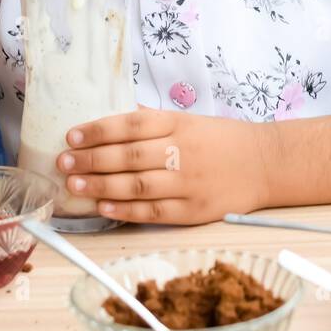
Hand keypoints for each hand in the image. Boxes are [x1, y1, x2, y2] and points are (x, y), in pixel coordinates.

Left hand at [56, 104, 270, 224]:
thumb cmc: (222, 140)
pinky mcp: (194, 211)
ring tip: (74, 186)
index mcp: (179, 124)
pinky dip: (125, 210)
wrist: (267, 163)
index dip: (98, 130)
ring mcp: (188, 183)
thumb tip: (110, 118)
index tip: (71, 135)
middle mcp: (182, 151)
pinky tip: (103, 208)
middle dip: (91, 160)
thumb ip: (152, 121)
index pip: (131, 124)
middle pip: (128, 156)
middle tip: (63, 163)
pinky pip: (154, 212)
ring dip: (101, 186)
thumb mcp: (189, 120)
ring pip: (136, 185)